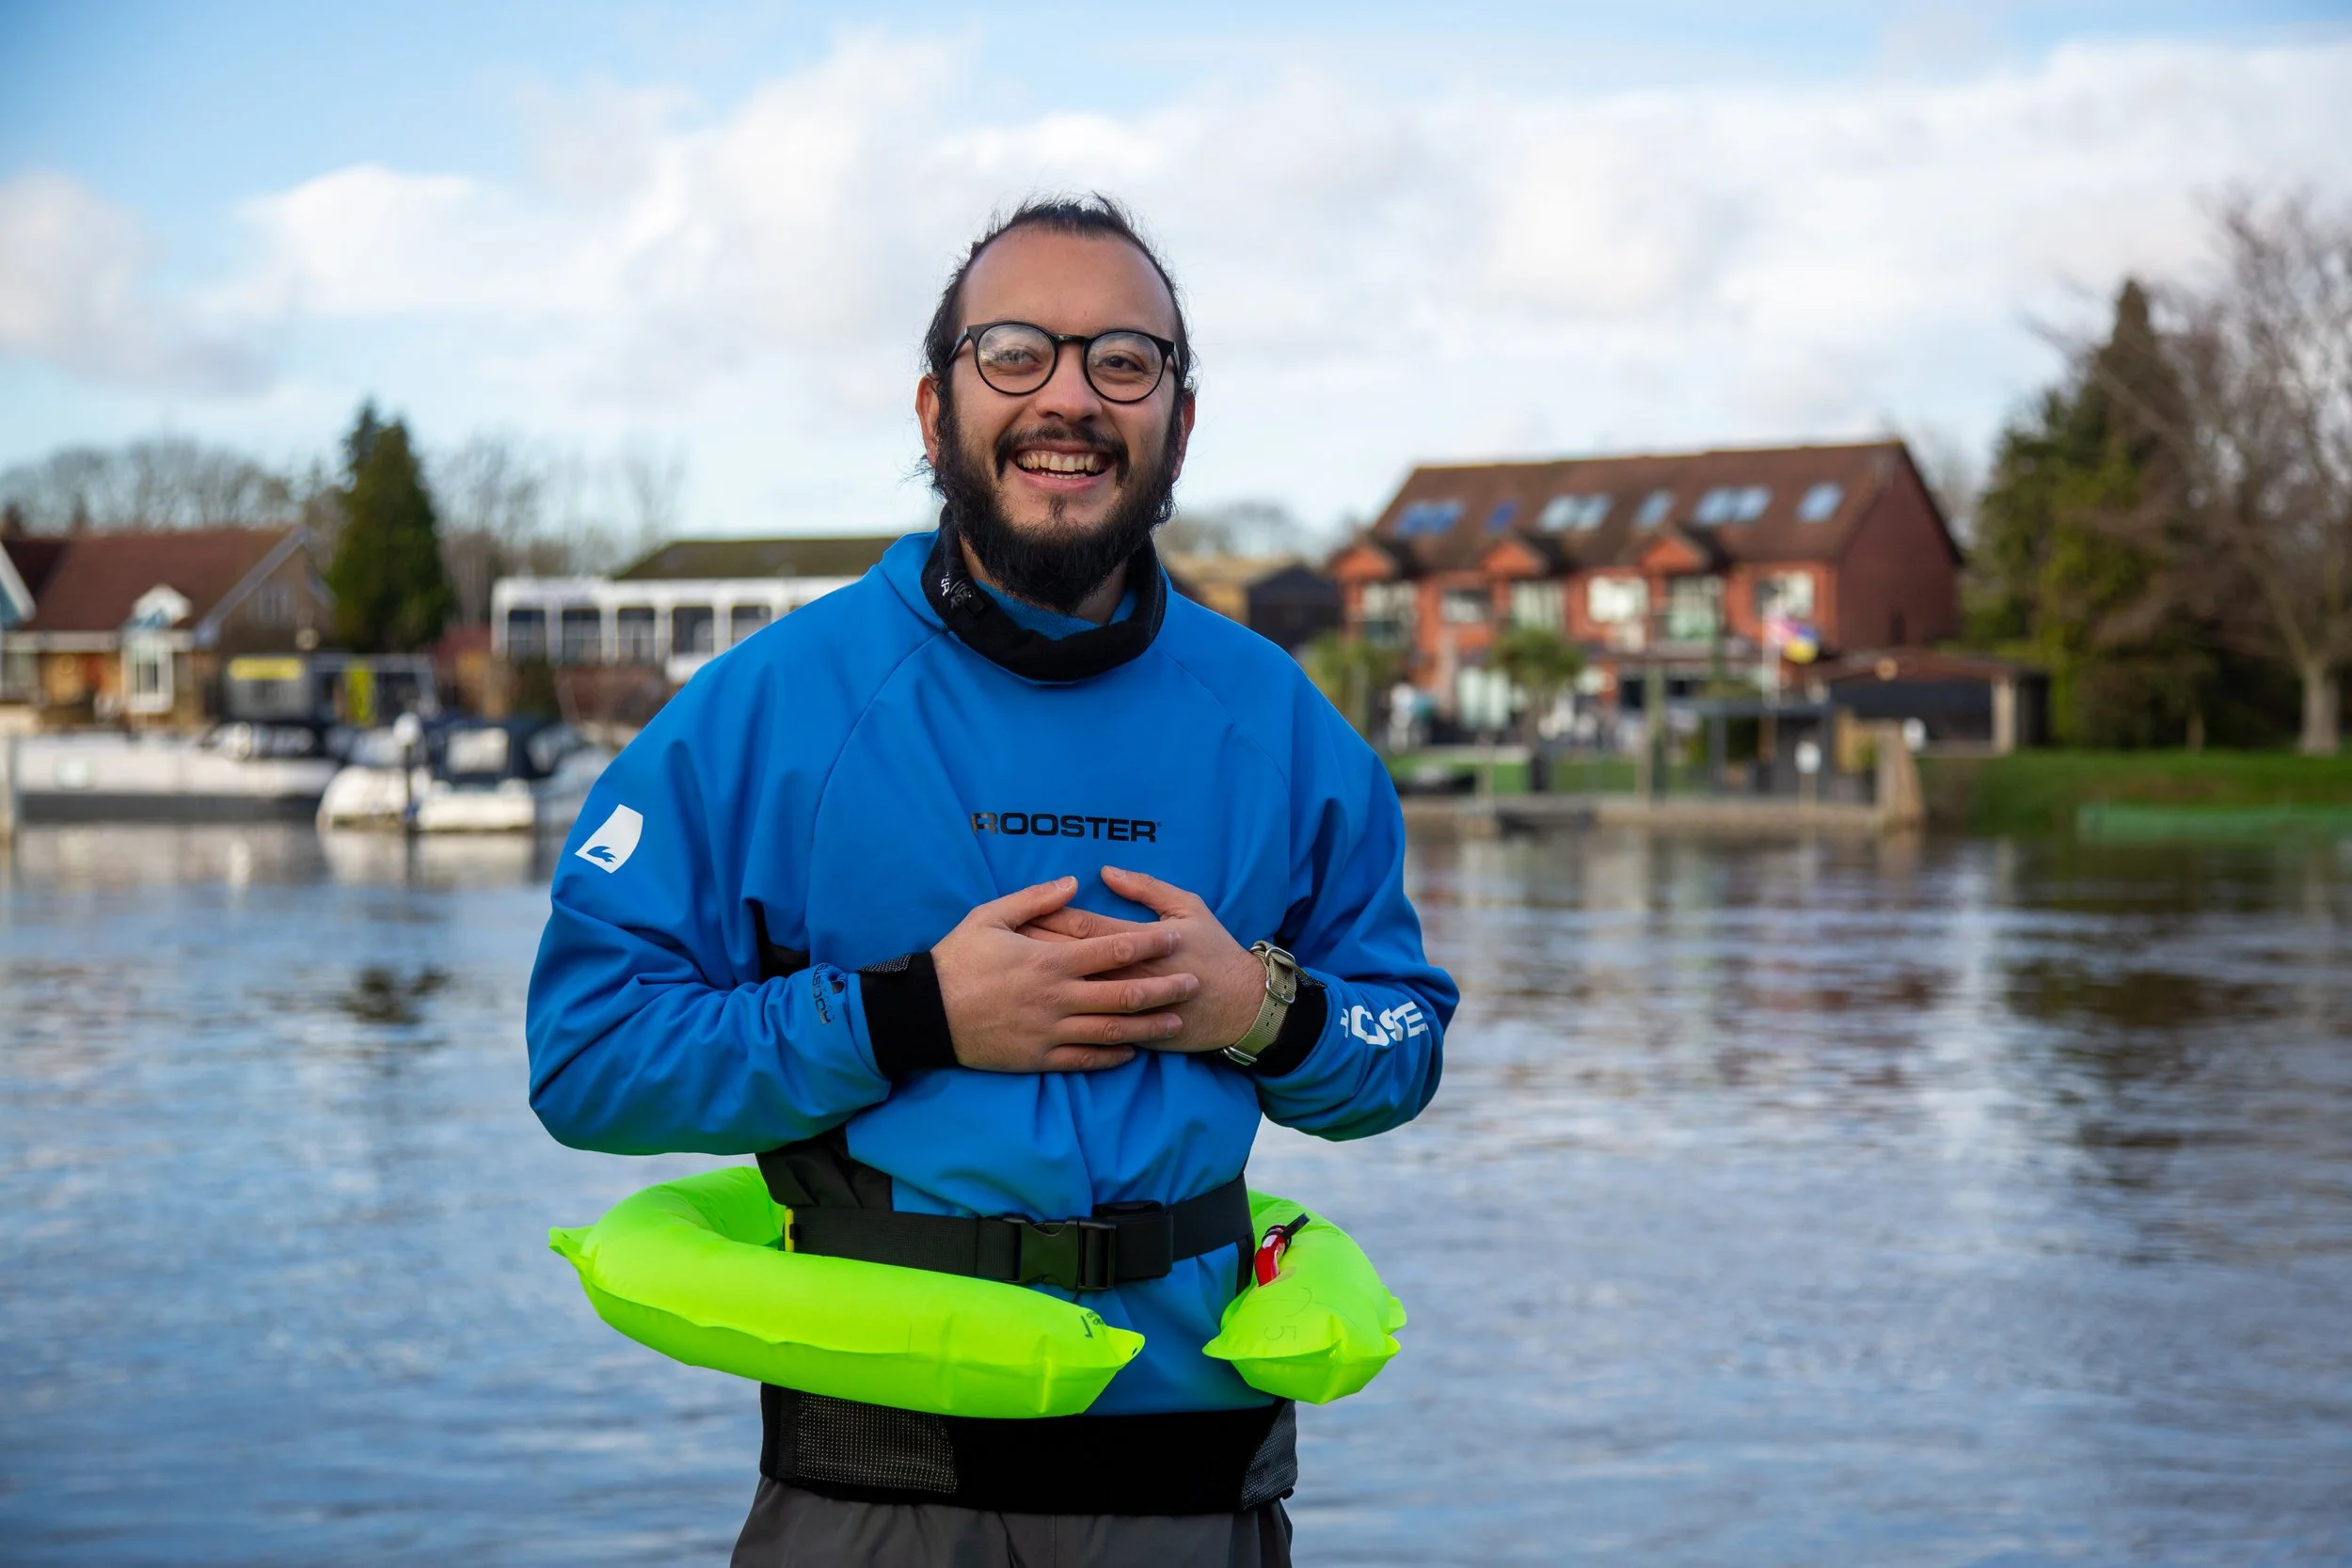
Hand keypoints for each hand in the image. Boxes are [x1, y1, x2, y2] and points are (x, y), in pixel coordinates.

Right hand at [931, 877, 1199, 1072]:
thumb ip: (1035, 900)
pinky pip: (1083, 1060)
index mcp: (1048, 960)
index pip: (1111, 950)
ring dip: (1148, 1026)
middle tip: (1194, 982)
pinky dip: (1111, 1057)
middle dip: (1163, 987)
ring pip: (1111, 1031)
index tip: (1175, 936)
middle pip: (1123, 994)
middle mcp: (1056, 998)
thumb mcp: (989, 917)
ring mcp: (1049, 1031)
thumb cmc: (956, 959)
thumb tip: (1074, 882)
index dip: (1148, 943)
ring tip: (1177, 1022)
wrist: (924, 1013)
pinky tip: (1132, 1052)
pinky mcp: (1037, 1058)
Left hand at [1021, 868, 1266, 1053]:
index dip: (1049, 918)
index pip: (1082, 926)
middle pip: (1070, 961)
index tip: (1024, 914)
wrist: (1240, 1006)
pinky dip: (1065, 1021)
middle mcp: (1127, 975)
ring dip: (1043, 987)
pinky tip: (1043, 1015)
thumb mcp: (1188, 908)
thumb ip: (1146, 889)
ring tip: (1012, 979)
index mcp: (1138, 941)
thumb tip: (1106, 872)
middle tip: (1002, 945)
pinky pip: (1090, 1029)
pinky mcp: (1131, 1033)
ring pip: (1074, 996)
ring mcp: (1128, 1009)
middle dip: (1035, 951)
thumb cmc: (1213, 951)